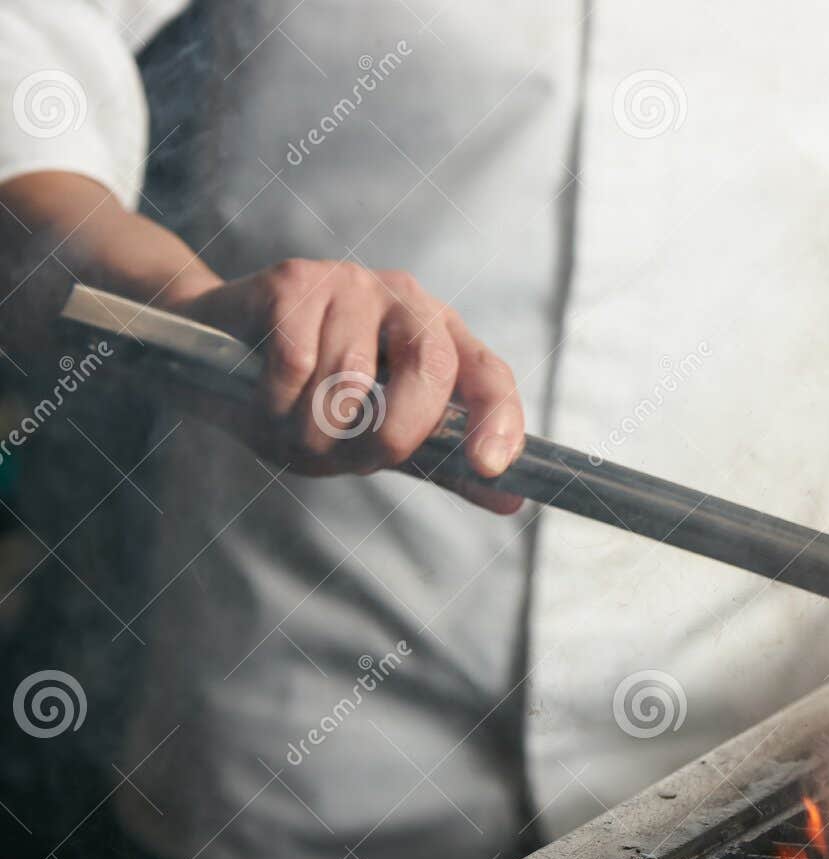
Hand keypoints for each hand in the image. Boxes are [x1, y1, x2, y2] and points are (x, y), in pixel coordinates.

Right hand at [165, 260, 525, 513]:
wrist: (212, 349)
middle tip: (351, 462)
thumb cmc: (308, 398)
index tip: (488, 466)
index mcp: (441, 337)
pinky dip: (275, 403)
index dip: (498, 419)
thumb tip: (510, 502)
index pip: (489, 374)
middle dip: (390, 435)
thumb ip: (439, 463)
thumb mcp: (377, 436)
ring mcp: (352, 283)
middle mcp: (407, 300)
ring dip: (314, 431)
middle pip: (429, 368)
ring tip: (291, 432)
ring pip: (352, 377)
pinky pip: (296, 362)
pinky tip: (262, 401)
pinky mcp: (294, 280)